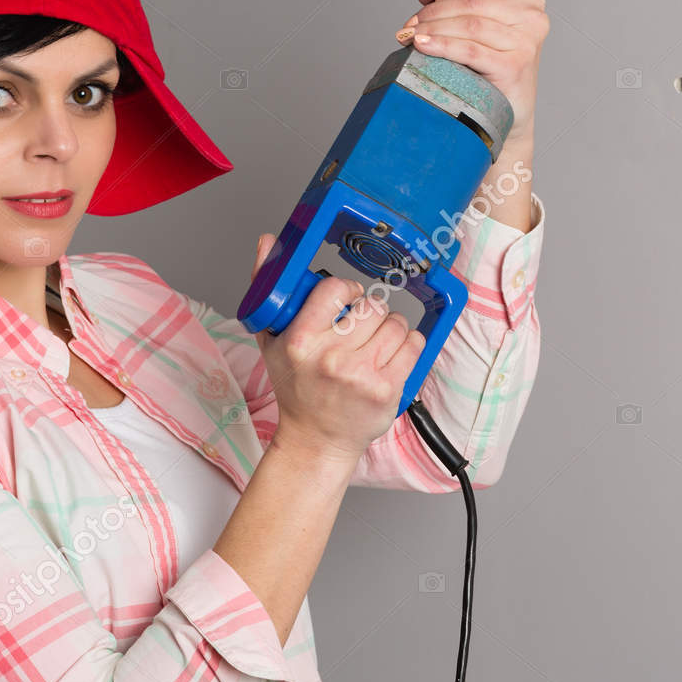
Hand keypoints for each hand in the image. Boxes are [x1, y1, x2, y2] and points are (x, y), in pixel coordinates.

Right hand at [248, 233, 424, 463]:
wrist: (315, 440)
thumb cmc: (295, 387)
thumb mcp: (271, 339)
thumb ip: (267, 288)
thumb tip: (267, 241)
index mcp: (300, 341)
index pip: (335, 289)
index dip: (348, 290)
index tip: (348, 300)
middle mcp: (330, 358)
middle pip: (373, 306)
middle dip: (371, 313)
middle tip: (362, 328)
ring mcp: (361, 376)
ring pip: (397, 324)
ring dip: (391, 329)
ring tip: (375, 344)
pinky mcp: (387, 391)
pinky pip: (414, 347)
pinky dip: (409, 346)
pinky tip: (391, 355)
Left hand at [394, 0, 549, 141]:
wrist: (505, 112)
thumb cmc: (489, 67)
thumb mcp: (472, 25)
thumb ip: (450, 0)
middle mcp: (532, 16)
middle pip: (474, 0)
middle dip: (435, 11)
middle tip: (410, 25)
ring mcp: (526, 42)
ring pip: (470, 24)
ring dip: (434, 28)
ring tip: (411, 37)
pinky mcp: (514, 66)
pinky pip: (470, 50)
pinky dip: (442, 45)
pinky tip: (423, 46)